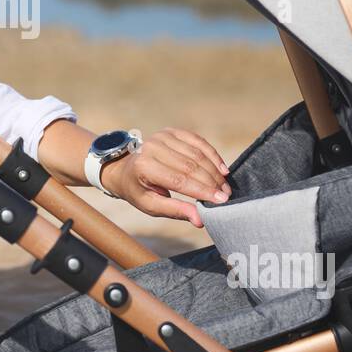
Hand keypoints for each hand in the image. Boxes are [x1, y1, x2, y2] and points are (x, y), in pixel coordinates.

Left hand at [99, 128, 230, 226]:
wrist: (125, 168)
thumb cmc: (139, 190)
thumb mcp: (151, 205)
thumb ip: (175, 211)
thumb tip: (200, 220)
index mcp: (144, 166)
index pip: (179, 180)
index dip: (202, 191)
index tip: (221, 201)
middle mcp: (153, 147)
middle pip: (190, 166)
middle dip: (212, 182)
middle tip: (226, 196)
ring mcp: (163, 136)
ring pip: (197, 153)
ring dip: (214, 170)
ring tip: (225, 186)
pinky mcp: (172, 131)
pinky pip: (198, 141)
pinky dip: (212, 155)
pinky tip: (222, 169)